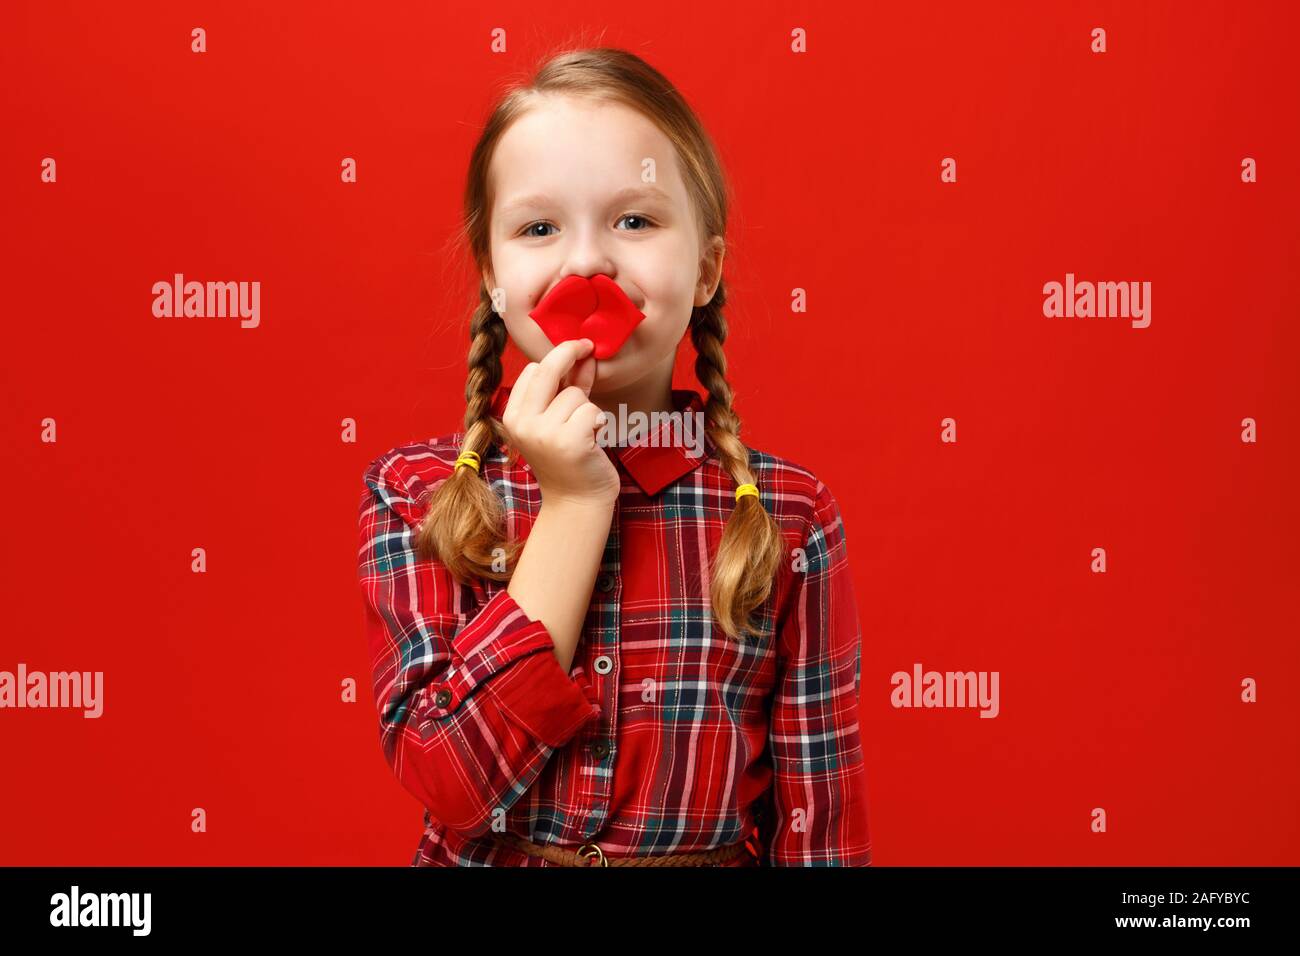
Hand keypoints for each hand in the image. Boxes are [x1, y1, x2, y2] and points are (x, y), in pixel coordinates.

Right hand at [499, 338, 620, 505]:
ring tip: (583, 433)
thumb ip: (569, 387)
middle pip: (548, 369)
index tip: (574, 351)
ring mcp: (544, 433)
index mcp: (512, 416)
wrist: (577, 502)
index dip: (557, 358)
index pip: (532, 370)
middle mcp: (523, 423)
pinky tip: (593, 440)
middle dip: (570, 351)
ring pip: (576, 394)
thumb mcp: (560, 420)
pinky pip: (592, 410)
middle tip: (588, 345)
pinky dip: (598, 422)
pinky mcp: (569, 442)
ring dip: (587, 410)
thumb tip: (586, 353)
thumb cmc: (570, 458)